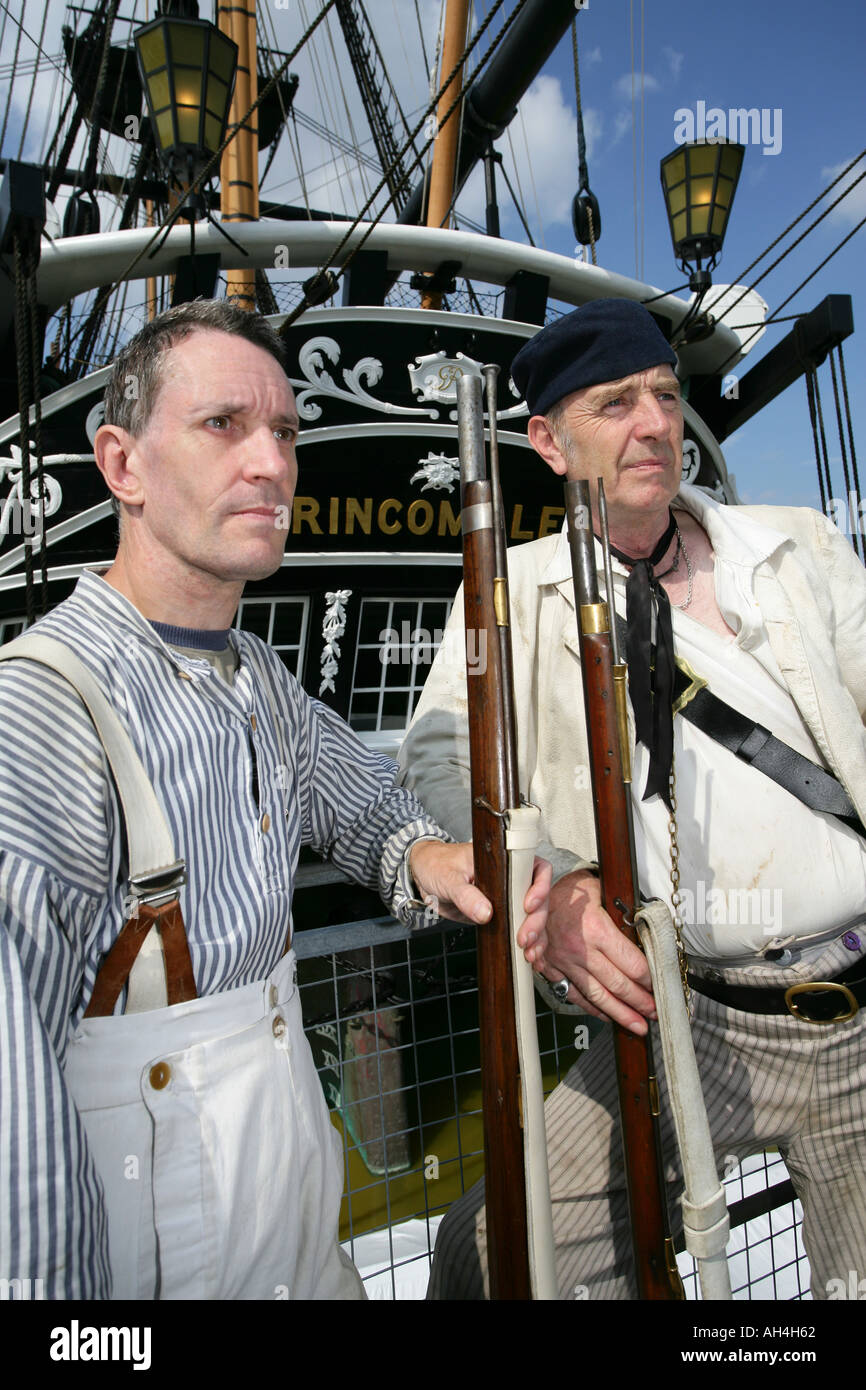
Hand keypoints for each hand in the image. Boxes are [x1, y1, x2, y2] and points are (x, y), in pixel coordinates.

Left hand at [407, 842, 551, 970]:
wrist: (424, 876)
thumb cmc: (438, 865)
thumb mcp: (449, 878)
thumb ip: (466, 895)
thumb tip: (485, 913)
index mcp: (505, 861)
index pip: (537, 869)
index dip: (540, 887)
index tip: (528, 906)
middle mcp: (512, 879)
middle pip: (540, 899)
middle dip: (536, 921)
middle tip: (523, 938)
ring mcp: (508, 899)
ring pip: (534, 917)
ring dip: (536, 937)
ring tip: (528, 954)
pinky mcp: (501, 916)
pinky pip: (520, 929)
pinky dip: (528, 944)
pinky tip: (528, 958)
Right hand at [539, 868, 655, 1034]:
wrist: (531, 892)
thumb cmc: (571, 889)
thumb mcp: (600, 889)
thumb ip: (623, 911)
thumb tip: (647, 931)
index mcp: (596, 929)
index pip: (632, 964)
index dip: (650, 979)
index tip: (661, 986)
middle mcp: (581, 950)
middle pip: (618, 984)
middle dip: (641, 1002)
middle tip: (657, 1013)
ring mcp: (565, 963)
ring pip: (598, 995)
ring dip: (621, 1014)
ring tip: (639, 1025)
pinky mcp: (553, 970)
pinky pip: (576, 995)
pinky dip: (593, 1009)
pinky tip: (608, 1016)